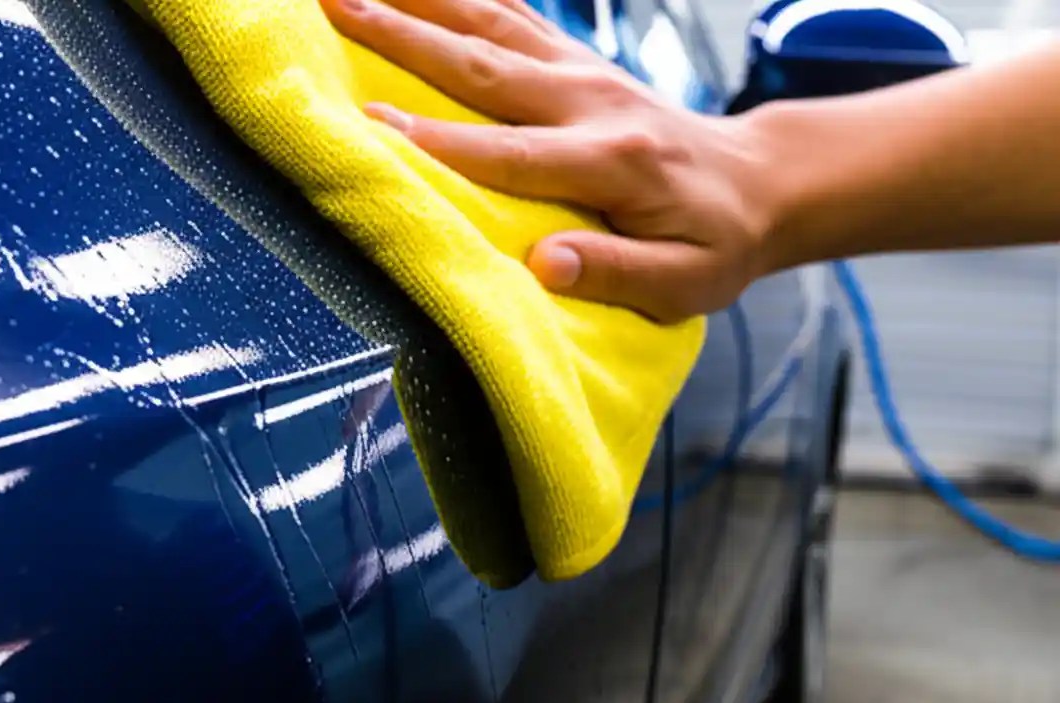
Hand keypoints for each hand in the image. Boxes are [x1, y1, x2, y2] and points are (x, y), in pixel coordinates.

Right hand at [322, 0, 778, 321]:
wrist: (758, 183)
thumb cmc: (714, 244)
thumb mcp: (683, 283)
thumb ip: (615, 274)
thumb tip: (542, 264)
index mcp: (612, 163)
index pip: (509, 152)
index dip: (437, 140)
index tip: (370, 120)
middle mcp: (591, 102)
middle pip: (483, 66)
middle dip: (402, 36)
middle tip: (335, 7)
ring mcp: (583, 72)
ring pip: (491, 23)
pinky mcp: (578, 60)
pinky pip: (514, 14)